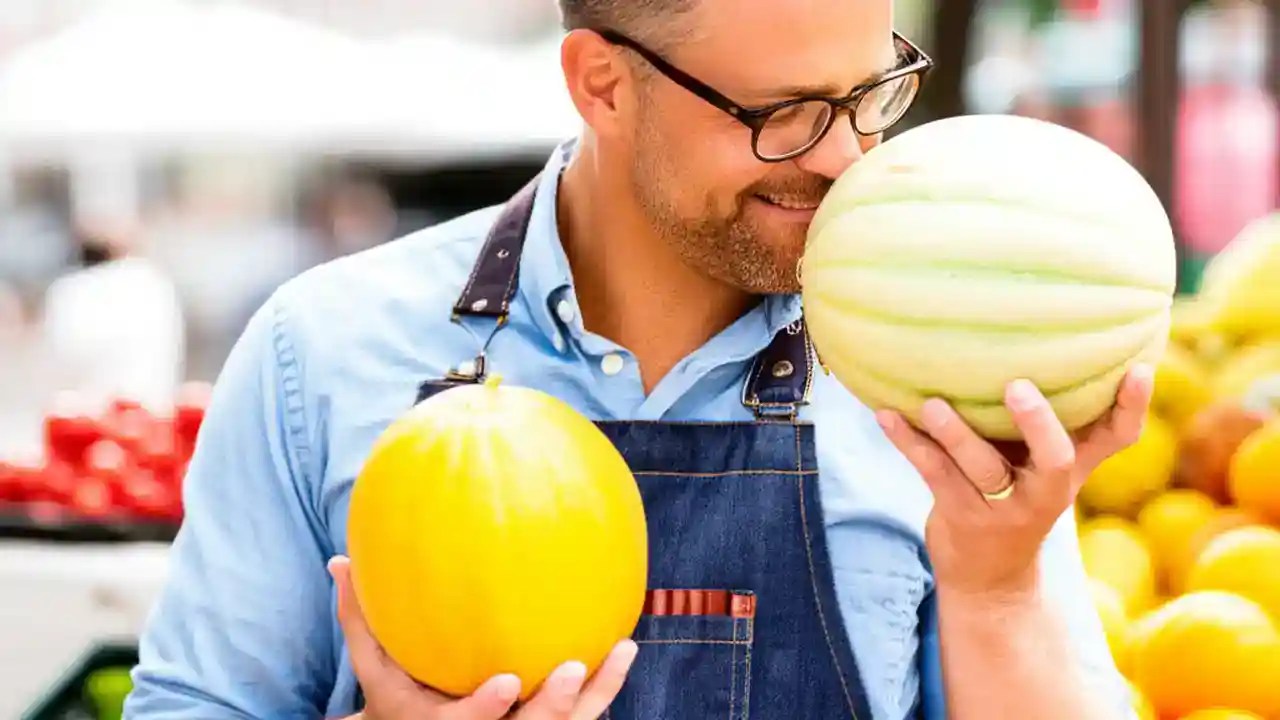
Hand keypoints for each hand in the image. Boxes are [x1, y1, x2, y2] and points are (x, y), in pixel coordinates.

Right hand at [328, 556, 637, 719]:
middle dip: (554, 708)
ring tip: (623, 648)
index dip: (486, 709)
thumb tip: (338, 559)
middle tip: (574, 668)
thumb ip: (360, 617)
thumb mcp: (374, 667)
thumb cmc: (397, 697)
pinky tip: (622, 647)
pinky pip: (582, 716)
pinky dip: (604, 688)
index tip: (509, 682)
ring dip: (598, 694)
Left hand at [875, 365, 1154, 597]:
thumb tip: (1030, 330)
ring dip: (955, 433)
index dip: (1133, 406)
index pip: (1118, 437)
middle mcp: (1047, 489)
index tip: (1141, 368)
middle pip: (1057, 458)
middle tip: (1017, 385)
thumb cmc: (1016, 495)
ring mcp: (1005, 508)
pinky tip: (885, 413)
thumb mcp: (1042, 464)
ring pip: (982, 468)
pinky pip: (934, 473)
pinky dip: (908, 441)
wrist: (990, 578)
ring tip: (932, 403)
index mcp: (1073, 467)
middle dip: (1039, 424)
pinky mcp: (963, 517)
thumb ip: (1047, 416)